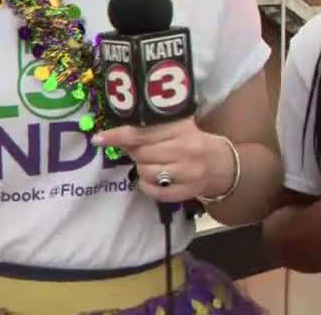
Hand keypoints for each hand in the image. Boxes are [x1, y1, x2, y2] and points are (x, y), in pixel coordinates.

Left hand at [94, 119, 228, 203]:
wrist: (222, 165)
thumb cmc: (193, 142)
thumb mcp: (179, 127)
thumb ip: (153, 127)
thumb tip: (119, 134)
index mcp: (182, 129)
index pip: (142, 132)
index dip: (118, 136)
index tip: (99, 139)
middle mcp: (186, 149)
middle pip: (141, 153)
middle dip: (135, 153)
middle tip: (140, 150)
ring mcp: (188, 173)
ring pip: (146, 172)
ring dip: (142, 169)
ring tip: (152, 163)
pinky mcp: (187, 192)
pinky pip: (155, 191)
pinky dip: (147, 186)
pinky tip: (153, 180)